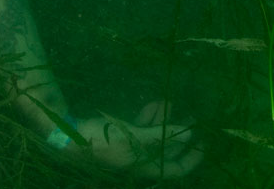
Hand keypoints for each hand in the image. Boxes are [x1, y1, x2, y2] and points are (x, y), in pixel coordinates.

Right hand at [69, 100, 201, 179]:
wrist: (69, 137)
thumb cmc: (103, 141)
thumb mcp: (136, 138)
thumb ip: (162, 136)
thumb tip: (187, 134)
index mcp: (145, 168)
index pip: (177, 169)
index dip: (193, 157)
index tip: (205, 142)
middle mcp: (141, 161)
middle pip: (168, 150)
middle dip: (179, 131)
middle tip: (190, 114)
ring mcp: (131, 150)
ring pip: (156, 137)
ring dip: (164, 120)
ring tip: (168, 103)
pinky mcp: (122, 139)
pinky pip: (142, 130)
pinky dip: (149, 119)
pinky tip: (153, 106)